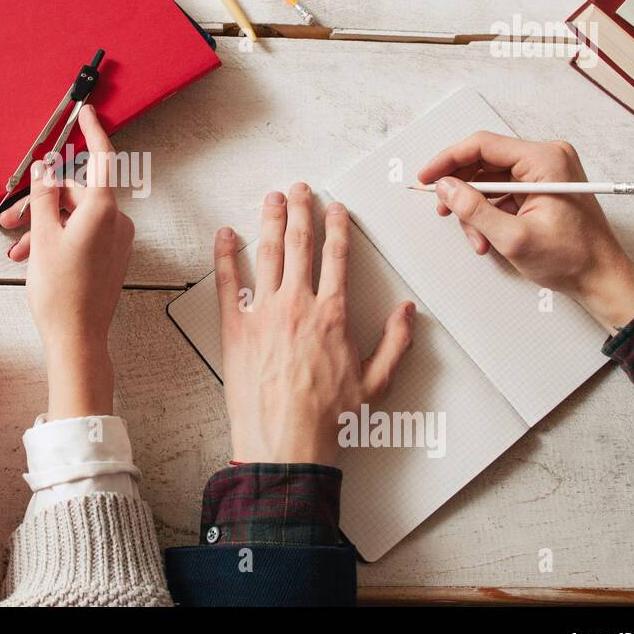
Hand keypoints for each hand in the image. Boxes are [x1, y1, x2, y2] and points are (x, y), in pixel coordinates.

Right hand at [1, 106, 133, 418]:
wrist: (77, 339)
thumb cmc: (62, 294)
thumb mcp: (43, 237)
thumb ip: (44, 196)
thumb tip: (45, 169)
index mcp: (103, 211)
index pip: (102, 158)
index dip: (93, 132)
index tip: (87, 112)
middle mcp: (115, 222)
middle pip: (74, 194)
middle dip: (40, 202)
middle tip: (10, 218)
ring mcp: (114, 240)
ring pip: (72, 216)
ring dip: (42, 225)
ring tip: (16, 247)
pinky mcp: (108, 256)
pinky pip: (80, 234)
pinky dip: (55, 239)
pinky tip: (29, 256)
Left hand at [214, 185, 413, 465]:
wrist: (285, 445)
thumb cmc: (328, 420)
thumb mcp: (376, 383)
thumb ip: (396, 343)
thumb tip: (408, 313)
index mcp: (332, 315)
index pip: (337, 257)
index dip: (337, 227)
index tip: (336, 208)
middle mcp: (298, 306)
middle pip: (301, 245)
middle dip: (301, 210)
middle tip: (300, 189)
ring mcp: (263, 314)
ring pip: (268, 254)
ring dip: (271, 221)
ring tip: (272, 199)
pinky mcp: (235, 329)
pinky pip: (228, 283)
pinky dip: (226, 255)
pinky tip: (226, 235)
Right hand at [417, 132, 633, 328]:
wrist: (601, 278)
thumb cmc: (572, 259)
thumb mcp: (513, 238)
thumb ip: (474, 210)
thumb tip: (445, 188)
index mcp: (545, 160)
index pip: (483, 145)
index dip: (448, 160)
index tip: (427, 177)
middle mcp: (546, 158)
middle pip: (484, 161)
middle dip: (462, 191)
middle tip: (444, 211)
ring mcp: (545, 172)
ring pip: (490, 179)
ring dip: (475, 209)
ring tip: (477, 239)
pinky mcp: (542, 187)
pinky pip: (502, 191)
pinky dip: (490, 213)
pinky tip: (489, 237)